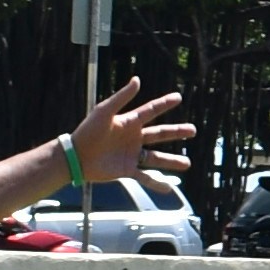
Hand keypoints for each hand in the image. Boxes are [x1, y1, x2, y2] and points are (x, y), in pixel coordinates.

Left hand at [71, 75, 200, 188]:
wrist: (76, 156)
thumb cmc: (88, 131)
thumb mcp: (104, 111)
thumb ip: (122, 97)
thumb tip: (138, 79)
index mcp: (129, 122)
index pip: (151, 111)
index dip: (164, 104)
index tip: (178, 97)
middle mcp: (133, 138)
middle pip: (160, 134)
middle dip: (176, 132)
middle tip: (193, 130)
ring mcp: (131, 155)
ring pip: (156, 157)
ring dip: (172, 161)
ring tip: (187, 163)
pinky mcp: (127, 170)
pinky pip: (145, 177)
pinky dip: (157, 183)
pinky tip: (168, 189)